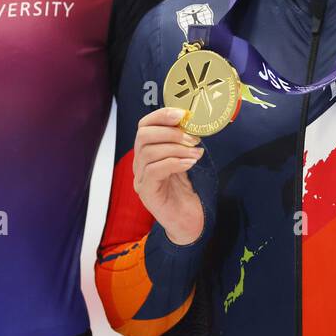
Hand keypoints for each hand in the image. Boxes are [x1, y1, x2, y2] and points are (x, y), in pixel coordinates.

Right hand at [133, 107, 205, 244]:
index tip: (182, 114)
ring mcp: (140, 179)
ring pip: (149, 152)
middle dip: (170, 132)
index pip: (144, 126)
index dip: (161, 116)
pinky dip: (174, 162)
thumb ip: (184, 143)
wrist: (190, 222)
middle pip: (143, 136)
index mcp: (147, 152)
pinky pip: (154, 170)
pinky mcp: (146, 192)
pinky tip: (190, 163)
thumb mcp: (186, 160)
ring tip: (196, 153)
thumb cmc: (188, 191)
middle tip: (193, 138)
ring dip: (176, 148)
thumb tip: (194, 121)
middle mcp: (139, 164)